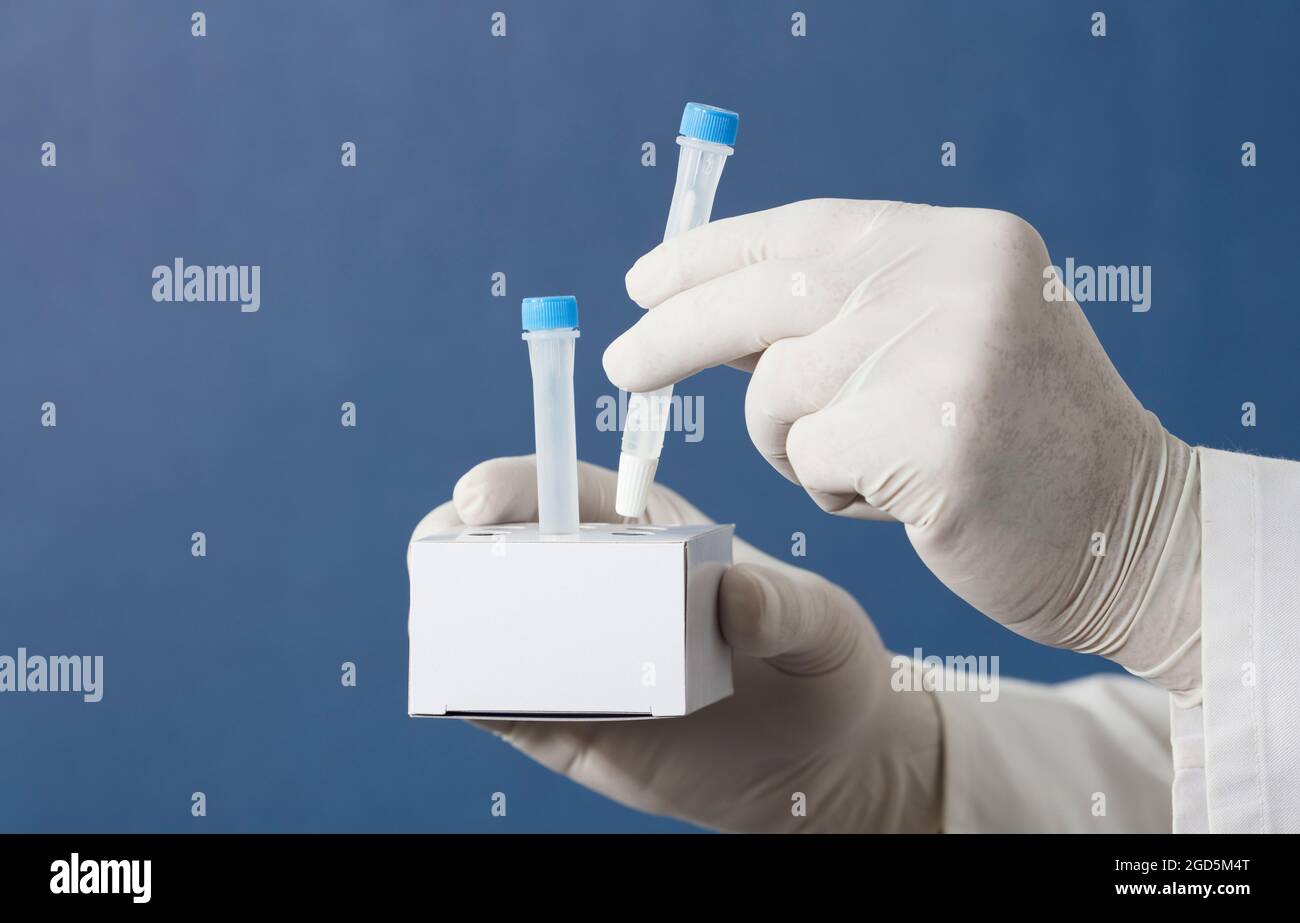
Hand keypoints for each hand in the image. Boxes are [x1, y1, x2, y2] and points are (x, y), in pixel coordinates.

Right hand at [411, 456, 942, 832]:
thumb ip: (785, 607)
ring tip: (443, 624)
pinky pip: (500, 705)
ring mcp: (575, 656)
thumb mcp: (824, 626)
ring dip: (450, 615)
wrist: (825, 766)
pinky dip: (471, 694)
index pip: (564, 490)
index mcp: (647, 533)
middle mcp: (598, 585)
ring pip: (485, 622)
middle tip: (442, 554)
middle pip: (503, 546)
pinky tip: (461, 690)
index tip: (479, 498)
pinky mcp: (566, 728)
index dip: (513, 483)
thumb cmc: (825, 669)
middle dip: (457, 541)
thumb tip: (733, 595)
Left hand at [604, 200, 1200, 703]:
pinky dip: (833, 488)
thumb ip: (848, 316)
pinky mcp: (932, 442)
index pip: (803, 228)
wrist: (1134, 535)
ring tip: (878, 462)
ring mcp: (948, 357)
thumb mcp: (947, 343)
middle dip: (675, 333)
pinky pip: (809, 460)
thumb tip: (707, 313)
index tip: (642, 282)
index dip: (709, 253)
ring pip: (779, 393)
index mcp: (964, 243)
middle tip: (623, 368)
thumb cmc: (1022, 448)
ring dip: (797, 440)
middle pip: (768, 295)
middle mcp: (958, 280)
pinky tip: (903, 498)